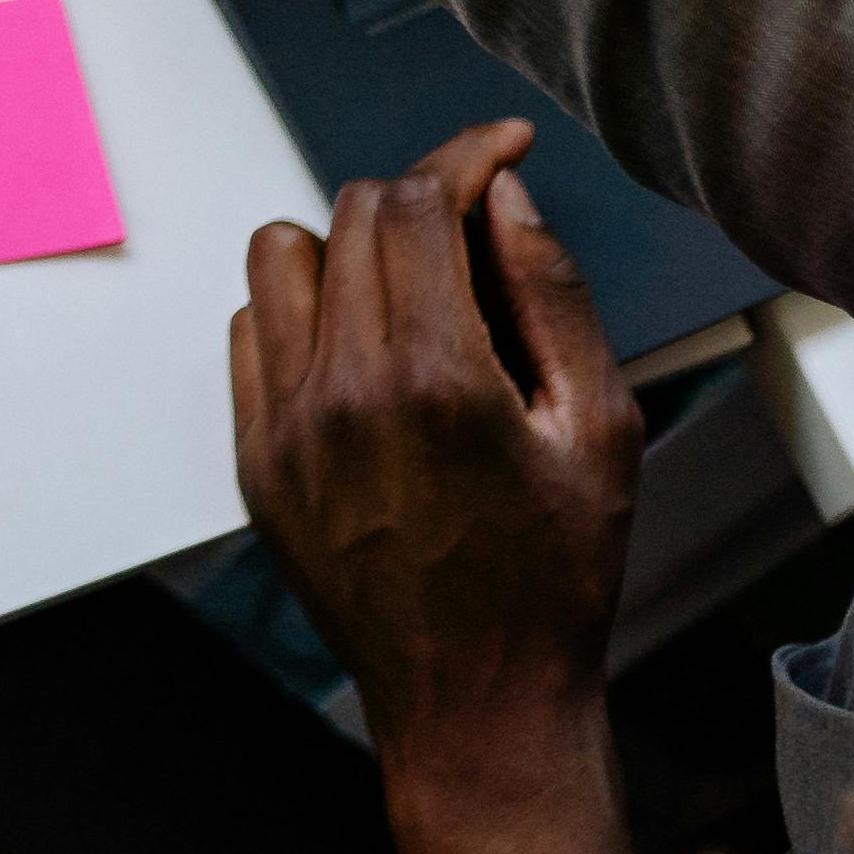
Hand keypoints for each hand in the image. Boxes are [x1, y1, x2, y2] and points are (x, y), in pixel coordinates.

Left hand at [235, 122, 648, 853]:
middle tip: (473, 235)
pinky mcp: (254, 458)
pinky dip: (303, 318)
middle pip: (351, 215)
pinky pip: (252, 332)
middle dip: (418, 200)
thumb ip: (553, 296)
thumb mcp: (600, 430)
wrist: (478, 702)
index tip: (499, 152)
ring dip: (347, 251)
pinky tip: (365, 356)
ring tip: (414, 298)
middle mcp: (343, 392)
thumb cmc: (554, 576)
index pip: (416, 201)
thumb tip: (505, 198)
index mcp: (437, 379)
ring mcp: (284, 427)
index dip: (462, 156)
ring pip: (282, 258)